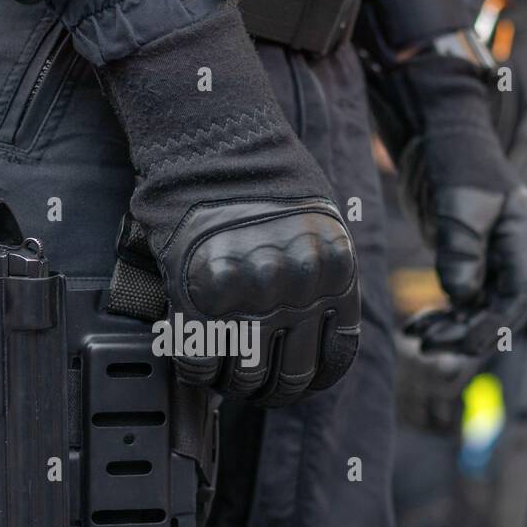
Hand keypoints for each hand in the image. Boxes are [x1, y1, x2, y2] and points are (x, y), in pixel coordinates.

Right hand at [100, 5, 359, 403]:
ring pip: (241, 375)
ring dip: (228, 382)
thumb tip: (307, 330)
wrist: (212, 137)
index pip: (335, 358)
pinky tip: (191, 356)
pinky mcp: (199, 297)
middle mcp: (297, 290)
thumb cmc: (260, 172)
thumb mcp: (316, 224)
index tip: (294, 380)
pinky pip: (198, 358)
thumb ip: (317, 276)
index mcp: (334, 273)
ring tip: (218, 370)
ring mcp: (248, 296)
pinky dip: (193, 367)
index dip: (312, 378)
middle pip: (287, 377)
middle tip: (249, 383)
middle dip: (267, 389)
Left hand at [374, 44, 526, 361]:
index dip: (494, 325)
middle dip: (467, 333)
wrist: (438, 137)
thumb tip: (462, 296)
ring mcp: (494, 260)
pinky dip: (443, 316)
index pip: (520, 297)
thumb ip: (462, 251)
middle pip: (500, 311)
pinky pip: (463, 301)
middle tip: (430, 347)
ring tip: (418, 339)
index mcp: (526, 239)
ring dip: (451, 329)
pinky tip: (419, 327)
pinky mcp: (470, 261)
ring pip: (479, 311)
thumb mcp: (460, 206)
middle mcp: (516, 254)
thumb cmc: (457, 162)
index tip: (465, 342)